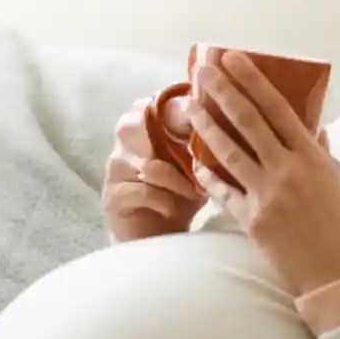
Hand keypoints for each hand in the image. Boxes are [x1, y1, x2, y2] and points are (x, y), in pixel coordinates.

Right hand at [101, 91, 208, 243]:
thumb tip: (227, 117)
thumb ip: (205, 140)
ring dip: (177, 180)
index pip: (153, 102)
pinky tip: (175, 208)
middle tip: (197, 161)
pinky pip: (141, 190)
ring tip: (195, 192)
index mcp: (144, 122)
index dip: (178, 110)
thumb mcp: (199, 163)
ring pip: (146, 163)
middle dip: (170, 142)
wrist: (162, 236)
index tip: (201, 123)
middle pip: (134, 123)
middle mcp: (124, 140)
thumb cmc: (183, 193)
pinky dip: (164, 200)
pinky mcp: (112, 196)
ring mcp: (114, 167)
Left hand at [188, 50, 339, 294]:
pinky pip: (224, 192)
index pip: (278, 108)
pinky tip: (195, 164)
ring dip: (206, 128)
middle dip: (222, 92)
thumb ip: (325, 158)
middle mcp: (288, 169)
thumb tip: (317, 133)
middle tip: (202, 70)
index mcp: (313, 157)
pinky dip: (208, 178)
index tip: (234, 59)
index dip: (253, 81)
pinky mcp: (252, 219)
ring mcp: (267, 193)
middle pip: (248, 121)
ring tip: (189, 108)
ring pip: (229, 152)